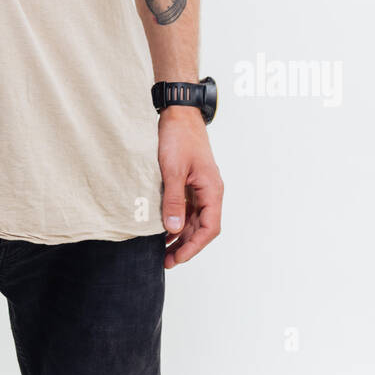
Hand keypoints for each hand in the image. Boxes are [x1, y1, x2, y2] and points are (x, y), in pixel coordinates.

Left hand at [157, 107, 222, 268]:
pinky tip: (162, 230)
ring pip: (194, 220)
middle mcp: (209, 191)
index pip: (209, 228)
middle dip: (186, 246)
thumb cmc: (179, 137)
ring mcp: (200, 187)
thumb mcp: (173, 170)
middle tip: (166, 261)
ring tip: (162, 251)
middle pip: (202, 228)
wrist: (178, 113)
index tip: (177, 258)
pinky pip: (186, 208)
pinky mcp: (189, 182)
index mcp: (212, 190)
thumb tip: (173, 229)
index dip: (194, 246)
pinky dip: (176, 221)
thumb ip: (173, 200)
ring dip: (180, 236)